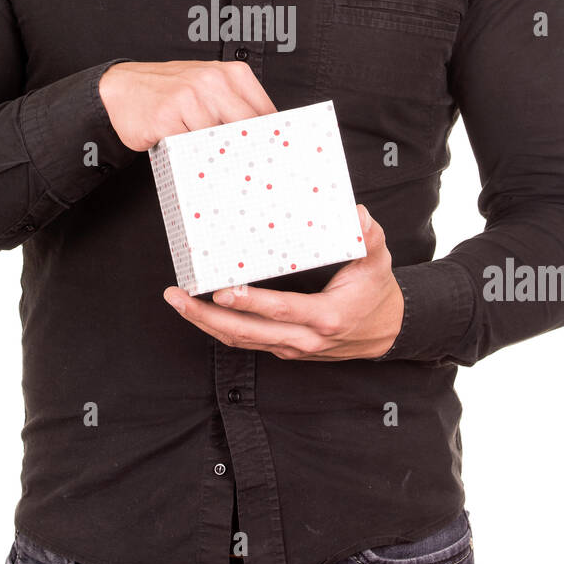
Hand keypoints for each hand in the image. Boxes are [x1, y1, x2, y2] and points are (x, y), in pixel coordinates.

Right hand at [97, 60, 276, 152]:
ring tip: (206, 154)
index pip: (265, 112)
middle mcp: (212, 81)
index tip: (272, 158)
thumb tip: (266, 140)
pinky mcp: (167, 118)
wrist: (122, 88)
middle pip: (247, 129)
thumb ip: (237, 107)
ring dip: (215, 155)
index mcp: (231, 73)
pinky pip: (190, 148)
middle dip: (248, 152)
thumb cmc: (171, 91)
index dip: (270, 139)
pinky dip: (191, 156)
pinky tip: (184, 151)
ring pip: (218, 142)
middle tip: (248, 170)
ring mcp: (189, 98)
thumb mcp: (210, 87)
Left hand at [163, 204, 404, 359]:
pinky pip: (247, 340)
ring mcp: (292, 346)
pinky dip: (221, 327)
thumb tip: (359, 215)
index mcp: (326, 317)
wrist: (386, 333)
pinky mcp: (285, 348)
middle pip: (247, 332)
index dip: (251, 302)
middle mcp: (304, 338)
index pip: (281, 310)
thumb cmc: (376, 293)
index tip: (224, 290)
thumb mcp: (378, 263)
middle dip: (207, 316)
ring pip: (241, 340)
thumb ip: (370, 238)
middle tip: (177, 296)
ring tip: (177, 301)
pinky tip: (200, 311)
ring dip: (206, 323)